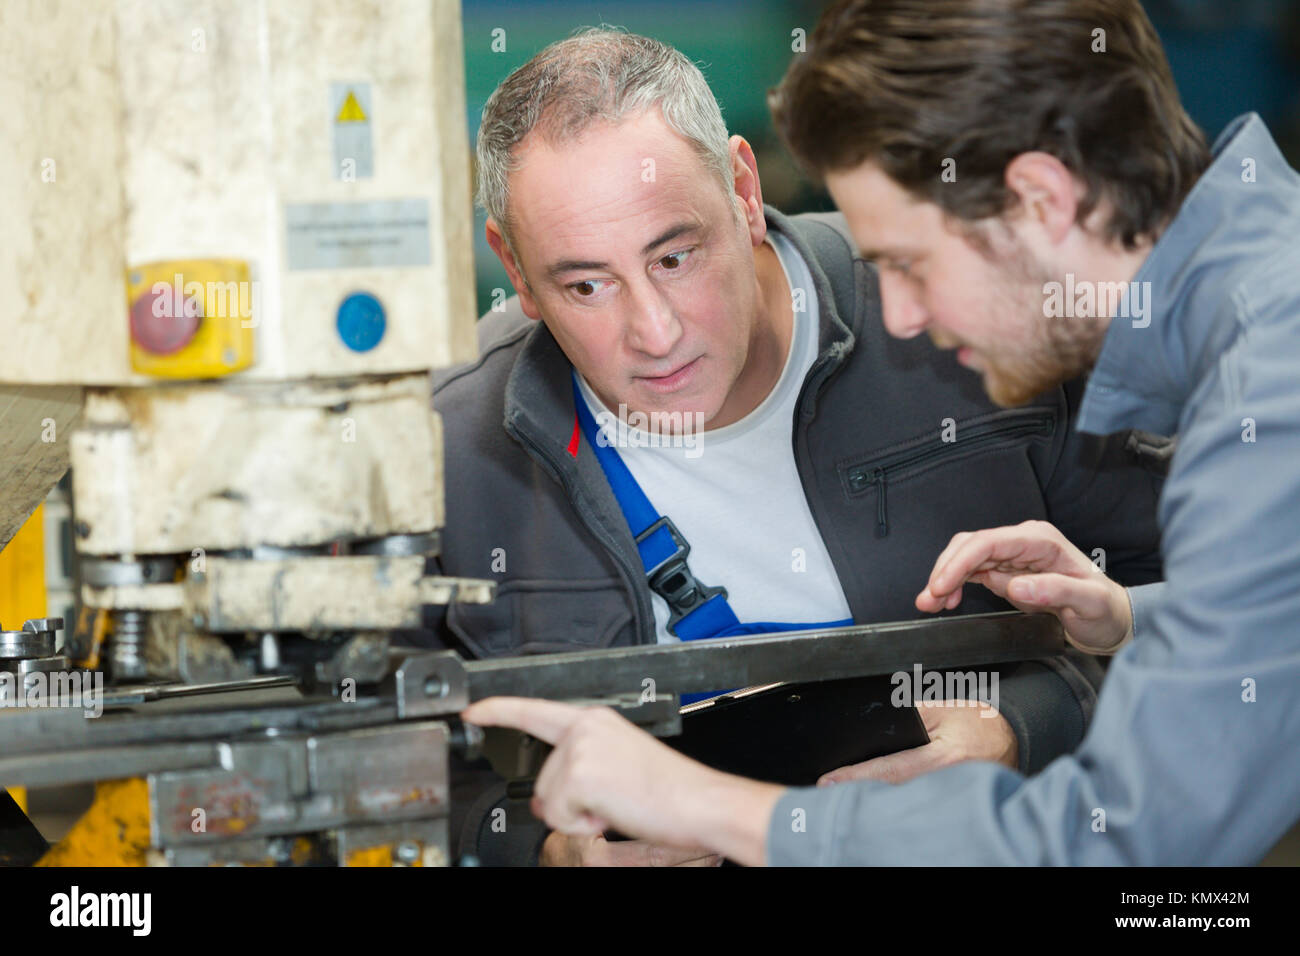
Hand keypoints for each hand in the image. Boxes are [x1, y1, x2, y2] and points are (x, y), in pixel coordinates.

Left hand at [461, 697, 783, 866]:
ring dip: (576, 814)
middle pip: (541, 775)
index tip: (472, 712)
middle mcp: (586, 727)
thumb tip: (543, 798)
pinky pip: (557, 814)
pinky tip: (610, 814)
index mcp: (596, 720)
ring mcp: (581, 749)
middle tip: (608, 801)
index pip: (535, 710)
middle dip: (565, 800)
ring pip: (546, 798)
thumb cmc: (670, 789)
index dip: (498, 710)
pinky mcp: (580, 774)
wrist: (698, 802)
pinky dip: (581, 826)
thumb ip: (578, 768)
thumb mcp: (618, 766)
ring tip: (614, 805)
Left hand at [816, 699, 1017, 785]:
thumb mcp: (943, 708)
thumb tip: (873, 720)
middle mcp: (947, 783)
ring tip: (846, 794)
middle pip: (892, 792)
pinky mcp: (946, 806)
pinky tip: (877, 800)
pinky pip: (914, 804)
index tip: (830, 781)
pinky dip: (893, 802)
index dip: (858, 776)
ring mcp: (947, 799)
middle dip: (860, 791)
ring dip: (876, 799)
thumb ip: (910, 713)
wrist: (1007, 742)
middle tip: (829, 789)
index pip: (892, 769)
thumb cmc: (978, 724)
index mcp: (946, 757)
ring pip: (902, 802)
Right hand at [916, 520, 1132, 652]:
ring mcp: (1011, 555)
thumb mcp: (1090, 603)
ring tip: (929, 602)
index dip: (959, 562)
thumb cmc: (1103, 609)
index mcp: (1040, 540)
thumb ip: (1056, 591)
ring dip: (943, 577)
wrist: (1109, 617)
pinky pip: (970, 571)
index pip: (988, 542)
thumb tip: (1016, 586)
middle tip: (928, 599)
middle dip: (944, 570)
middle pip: (970, 545)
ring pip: (964, 556)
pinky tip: (946, 600)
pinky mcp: (1003, 570)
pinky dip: (953, 584)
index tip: (941, 586)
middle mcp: (1022, 542)